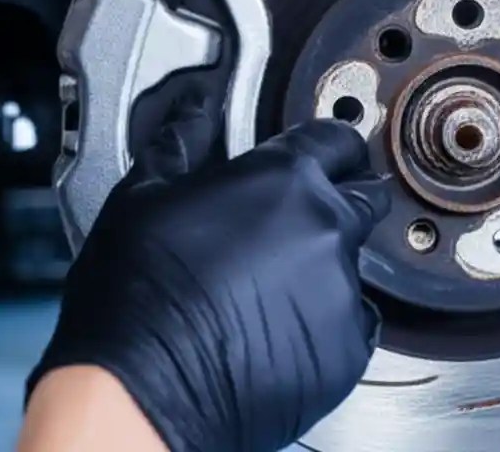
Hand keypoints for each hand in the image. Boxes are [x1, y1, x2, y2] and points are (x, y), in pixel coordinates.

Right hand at [28, 93, 389, 451]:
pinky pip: (355, 323)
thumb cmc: (135, 297)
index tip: (319, 156)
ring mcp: (343, 292)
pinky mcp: (346, 350)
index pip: (338, 140)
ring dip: (325, 267)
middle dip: (338, 202)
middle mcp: (327, 230)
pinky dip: (327, 320)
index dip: (328, 146)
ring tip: (270, 287)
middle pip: (364, 198)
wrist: (139, 391)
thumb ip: (182, 139)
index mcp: (284, 180)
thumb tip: (193, 108)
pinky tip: (279, 326)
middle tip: (291, 222)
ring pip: (356, 265)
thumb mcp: (143, 194)